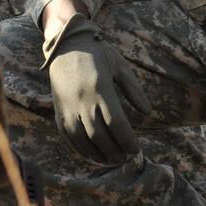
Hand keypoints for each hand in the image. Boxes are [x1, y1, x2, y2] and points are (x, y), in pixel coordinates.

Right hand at [45, 11, 151, 164]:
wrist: (64, 46)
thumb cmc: (97, 54)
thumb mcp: (119, 66)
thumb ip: (134, 89)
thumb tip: (147, 111)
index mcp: (100, 89)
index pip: (116, 123)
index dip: (127, 140)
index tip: (136, 149)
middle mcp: (82, 101)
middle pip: (100, 136)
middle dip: (115, 151)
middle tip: (127, 158)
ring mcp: (67, 108)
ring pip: (83, 140)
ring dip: (98, 154)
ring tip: (111, 160)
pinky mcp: (58, 111)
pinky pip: (68, 137)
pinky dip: (81, 149)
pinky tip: (93, 155)